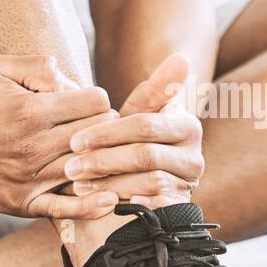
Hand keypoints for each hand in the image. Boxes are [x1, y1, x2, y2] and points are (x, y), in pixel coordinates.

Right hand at [0, 55, 121, 218]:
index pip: (95, 102)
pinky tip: (110, 196)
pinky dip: (93, 205)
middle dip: (102, 126)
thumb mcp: (0, 68)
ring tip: (101, 151)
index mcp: (30, 111)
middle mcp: (32, 147)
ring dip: (102, 159)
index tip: (88, 101)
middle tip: (97, 125)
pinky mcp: (25, 202)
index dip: (96, 98)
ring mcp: (29, 178)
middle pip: (97, 134)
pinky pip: (67, 209)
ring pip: (90, 169)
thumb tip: (70, 80)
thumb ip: (39, 66)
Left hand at [66, 53, 203, 207]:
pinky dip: (128, 204)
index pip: (145, 125)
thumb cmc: (133, 147)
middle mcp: (195, 156)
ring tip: (78, 184)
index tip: (74, 141)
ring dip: (109, 183)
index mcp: (187, 126)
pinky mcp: (180, 210)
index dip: (107, 133)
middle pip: (145, 155)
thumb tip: (182, 56)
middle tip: (70, 166)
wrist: (139, 192)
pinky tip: (103, 204)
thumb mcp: (139, 117)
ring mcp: (189, 185)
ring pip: (148, 181)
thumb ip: (155, 89)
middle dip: (104, 159)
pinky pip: (154, 207)